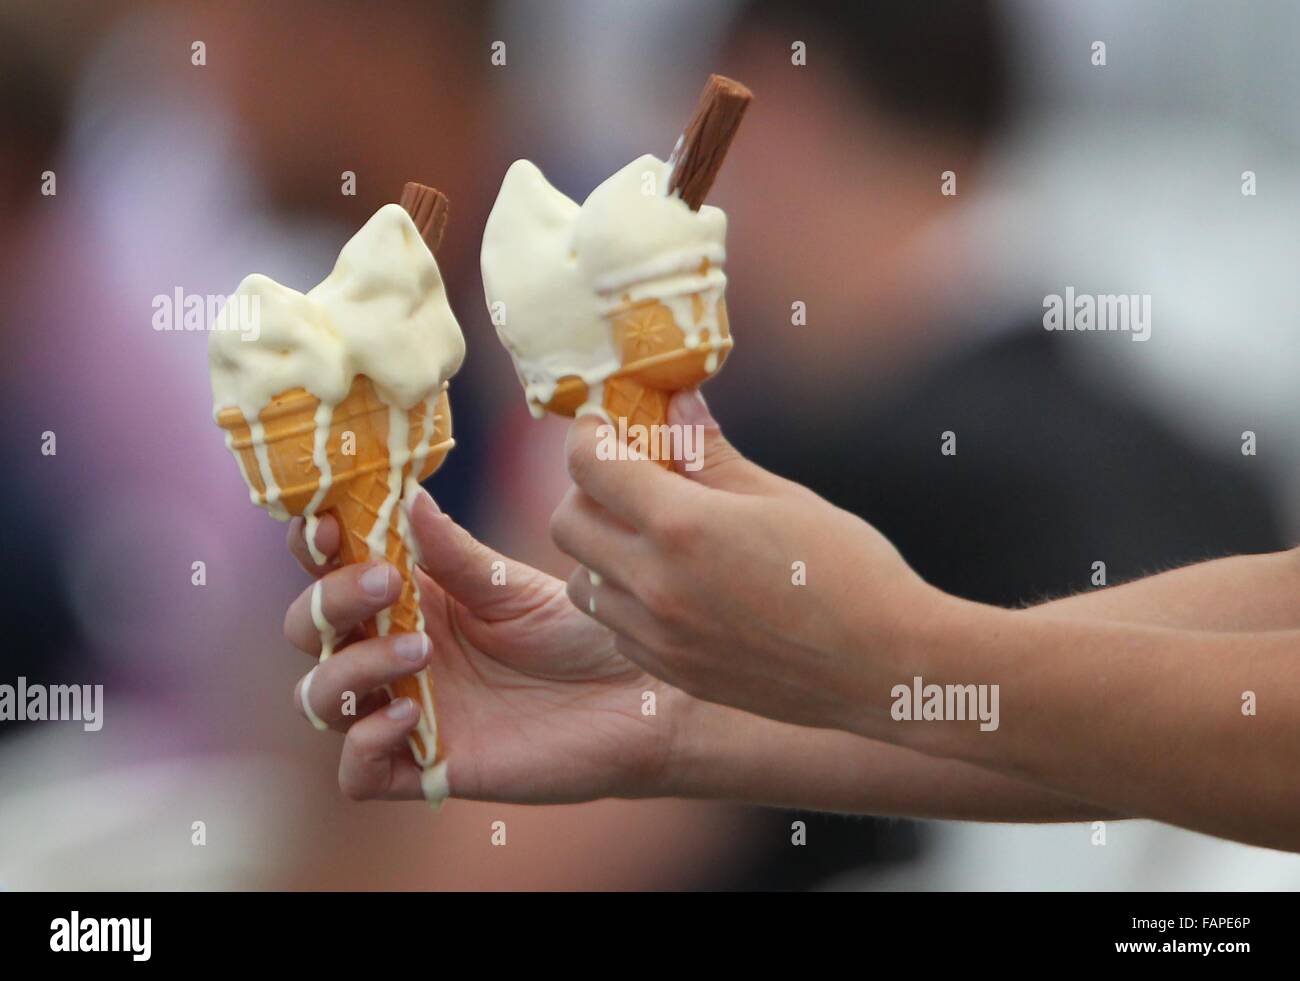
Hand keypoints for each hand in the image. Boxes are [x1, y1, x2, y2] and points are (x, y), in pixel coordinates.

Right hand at [282, 488, 682, 802]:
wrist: (637, 698)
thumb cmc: (582, 633)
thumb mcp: (512, 586)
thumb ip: (453, 553)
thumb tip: (404, 496)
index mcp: (414, 597)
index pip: (333, 569)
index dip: (313, 545)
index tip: (327, 524)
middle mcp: (397, 652)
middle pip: (311, 630)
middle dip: (329, 601)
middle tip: (388, 583)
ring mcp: (409, 710)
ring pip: (319, 698)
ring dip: (350, 668)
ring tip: (419, 651)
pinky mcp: (432, 766)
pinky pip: (358, 774)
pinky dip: (363, 743)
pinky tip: (409, 713)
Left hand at [549, 390, 938, 733]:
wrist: (885, 668)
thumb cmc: (847, 572)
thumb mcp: (780, 498)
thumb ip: (711, 455)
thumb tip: (675, 405)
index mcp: (682, 528)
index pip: (590, 466)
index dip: (590, 435)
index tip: (605, 426)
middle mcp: (655, 586)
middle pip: (567, 524)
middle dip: (586, 491)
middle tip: (625, 479)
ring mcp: (659, 638)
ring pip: (582, 583)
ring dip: (600, 551)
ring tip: (649, 538)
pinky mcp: (671, 673)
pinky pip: (615, 628)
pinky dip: (625, 600)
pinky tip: (671, 588)